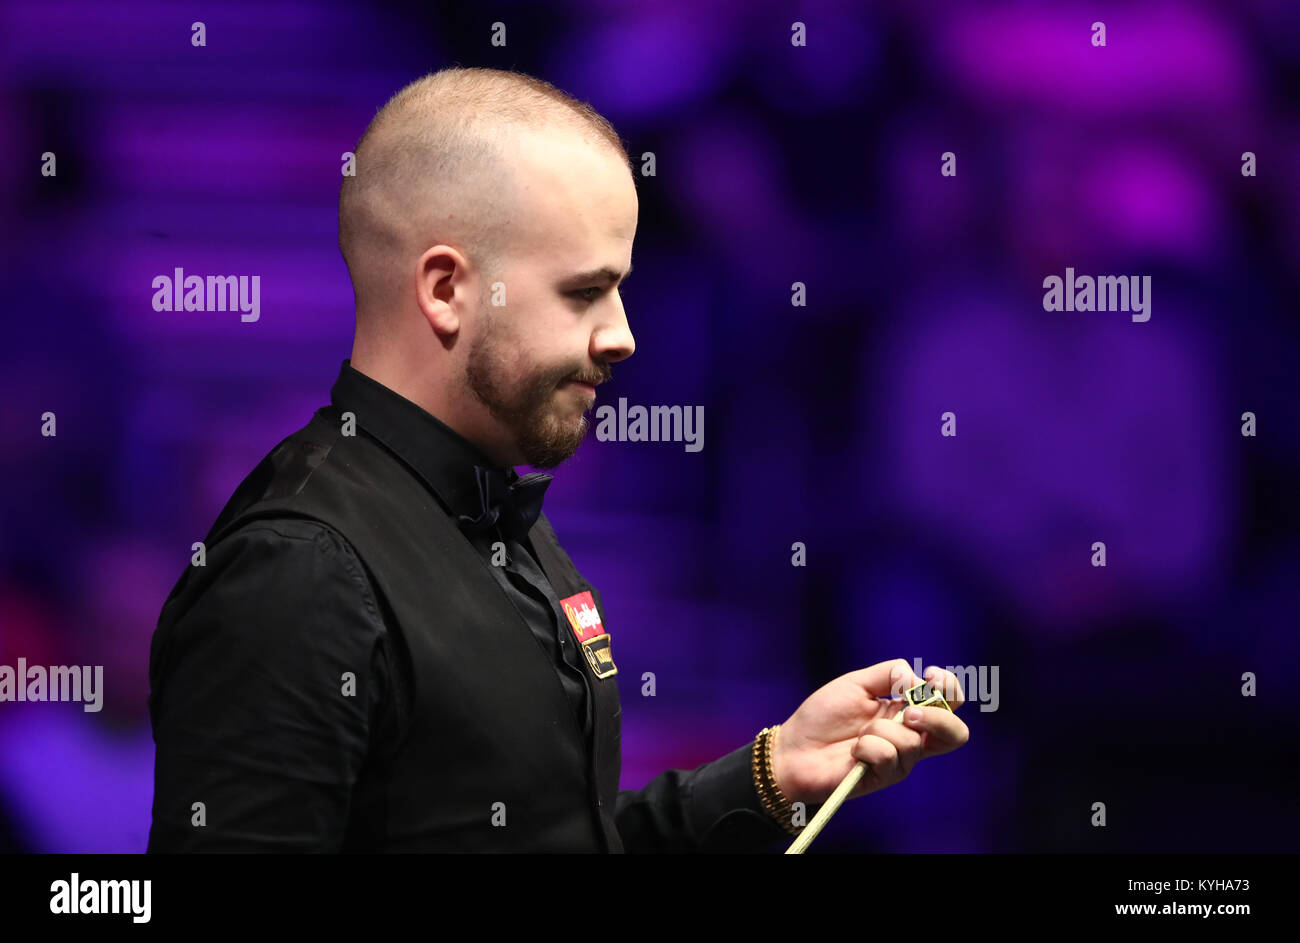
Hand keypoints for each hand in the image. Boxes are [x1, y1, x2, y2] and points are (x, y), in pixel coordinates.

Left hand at [770, 659, 969, 804]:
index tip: (930, 676)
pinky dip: (867, 747)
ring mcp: (900, 760)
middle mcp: (911, 737)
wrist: (794, 747)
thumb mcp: (856, 684)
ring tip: (858, 734)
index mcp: (908, 710)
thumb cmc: (823, 716)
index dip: (950, 688)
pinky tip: (853, 751)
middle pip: (955, 734)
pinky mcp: (885, 778)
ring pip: (912, 742)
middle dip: (936, 718)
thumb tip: (916, 679)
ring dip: (880, 730)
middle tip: (907, 711)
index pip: (950, 702)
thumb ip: (888, 674)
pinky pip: (889, 756)